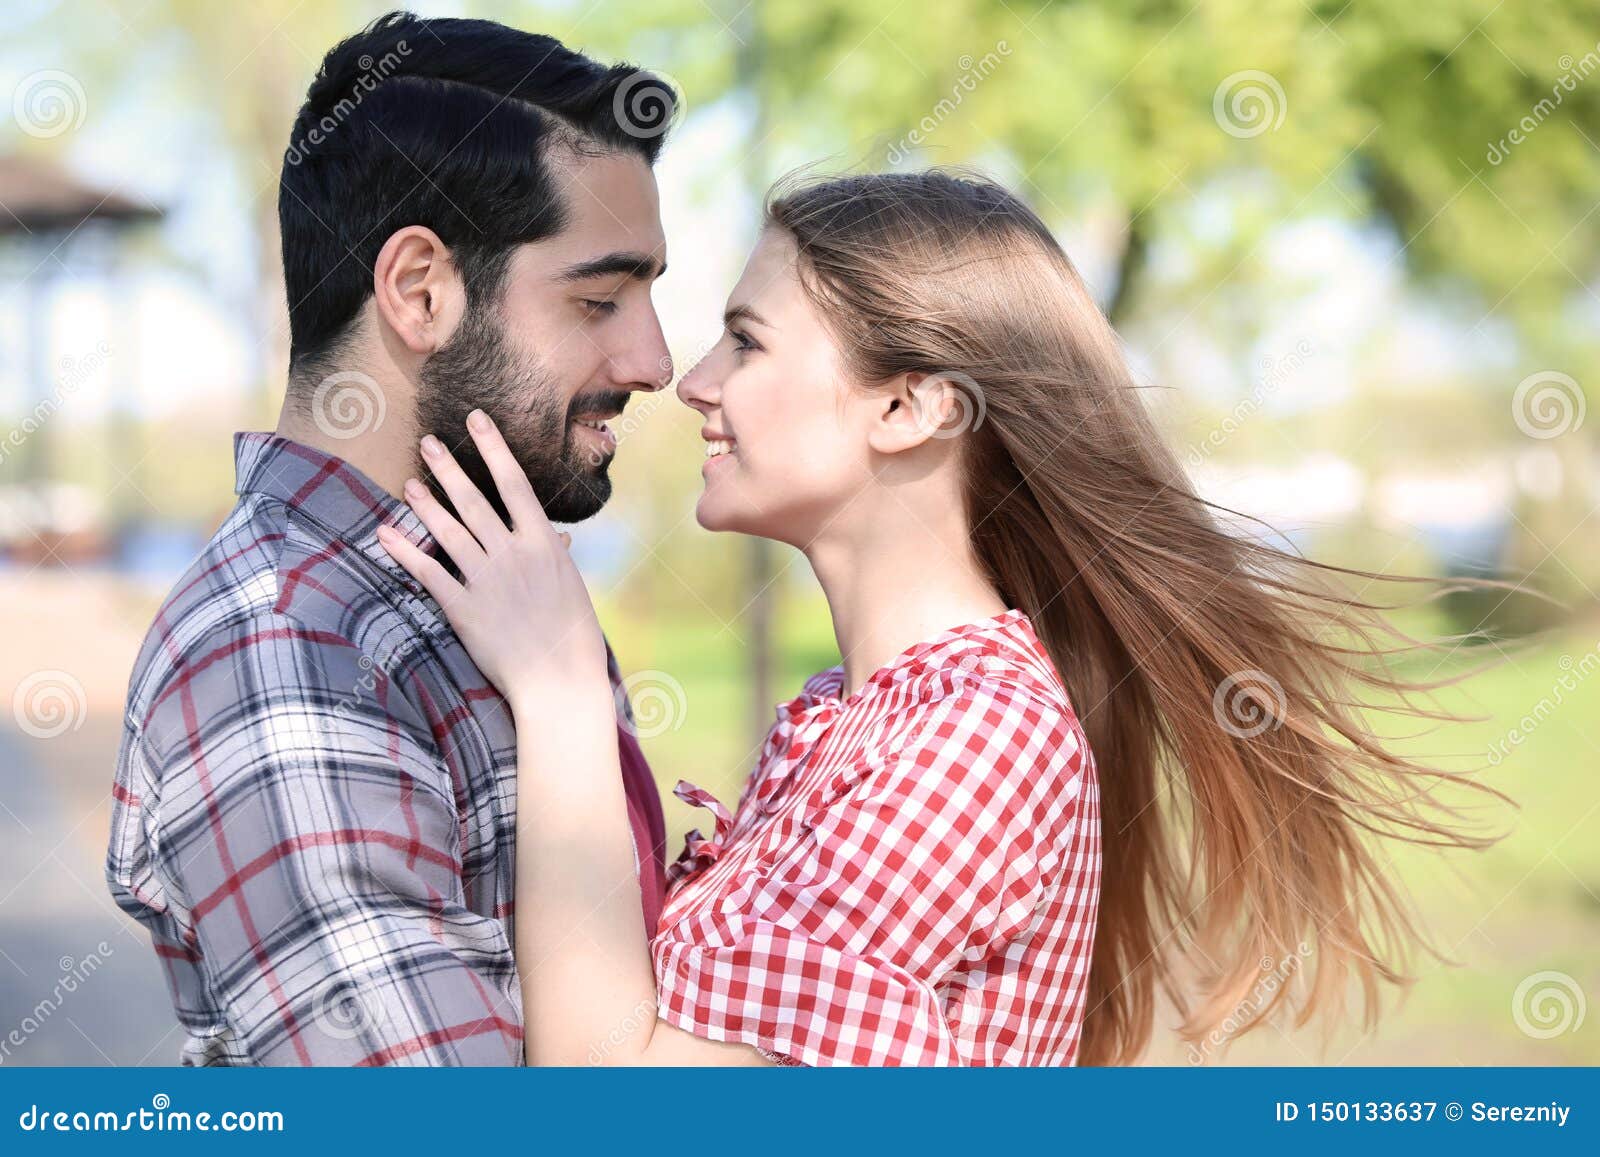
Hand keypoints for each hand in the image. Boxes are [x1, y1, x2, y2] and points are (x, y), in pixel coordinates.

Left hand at [376, 409, 609, 711]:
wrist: (561, 682)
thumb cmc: (574, 636)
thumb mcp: (572, 588)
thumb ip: (557, 558)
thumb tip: (559, 539)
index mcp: (544, 544)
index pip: (515, 483)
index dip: (493, 448)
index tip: (476, 420)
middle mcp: (513, 555)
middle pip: (474, 501)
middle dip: (449, 467)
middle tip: (427, 440)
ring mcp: (487, 582)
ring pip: (448, 532)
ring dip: (425, 504)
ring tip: (409, 482)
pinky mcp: (464, 610)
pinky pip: (428, 574)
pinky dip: (404, 553)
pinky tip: (385, 534)